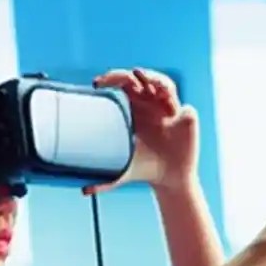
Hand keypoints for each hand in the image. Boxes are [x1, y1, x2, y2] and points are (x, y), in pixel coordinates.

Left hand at [88, 68, 197, 193]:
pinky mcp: (180, 111)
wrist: (171, 178)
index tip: (97, 83)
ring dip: (149, 75)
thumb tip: (84, 191)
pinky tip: (159, 91)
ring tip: (140, 75)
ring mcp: (164, 106)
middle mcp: (146, 105)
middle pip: (135, 80)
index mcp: (130, 112)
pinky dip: (165, 89)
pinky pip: (172, 94)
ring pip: (157, 81)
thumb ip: (104, 182)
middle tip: (117, 77)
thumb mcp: (122, 173)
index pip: (118, 88)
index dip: (109, 81)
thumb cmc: (145, 170)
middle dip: (125, 74)